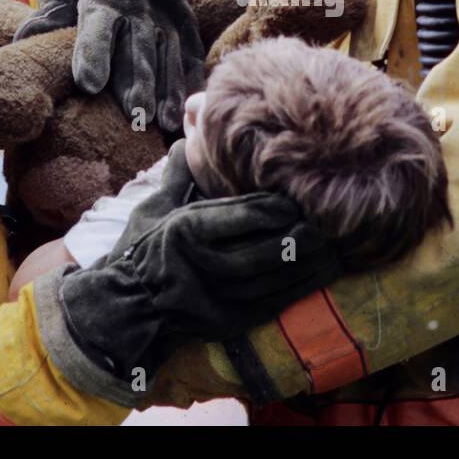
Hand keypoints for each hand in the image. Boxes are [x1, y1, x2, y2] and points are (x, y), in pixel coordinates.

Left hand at [14, 0, 204, 131]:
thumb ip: (46, 20)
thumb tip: (19, 45)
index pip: (98, 26)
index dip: (94, 53)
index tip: (90, 84)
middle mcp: (139, 5)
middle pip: (138, 45)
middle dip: (138, 80)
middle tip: (135, 114)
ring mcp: (167, 14)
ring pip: (168, 54)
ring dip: (167, 89)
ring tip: (163, 122)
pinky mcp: (187, 24)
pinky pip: (191, 55)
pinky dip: (189, 83)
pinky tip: (185, 111)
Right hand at [51, 144, 341, 404]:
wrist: (122, 309)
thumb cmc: (139, 250)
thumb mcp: (152, 208)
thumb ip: (178, 174)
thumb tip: (192, 136)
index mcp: (183, 232)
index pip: (239, 217)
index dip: (273, 209)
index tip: (298, 197)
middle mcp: (201, 266)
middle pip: (263, 251)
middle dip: (300, 237)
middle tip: (330, 221)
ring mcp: (216, 299)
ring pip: (273, 280)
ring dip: (308, 264)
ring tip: (336, 246)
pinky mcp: (228, 322)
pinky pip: (271, 305)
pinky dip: (299, 289)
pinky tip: (321, 274)